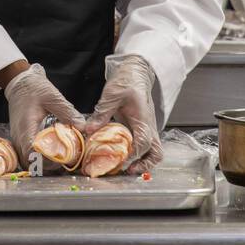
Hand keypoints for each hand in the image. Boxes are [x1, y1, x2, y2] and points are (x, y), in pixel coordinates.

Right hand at [3, 64, 81, 154]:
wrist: (20, 83)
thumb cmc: (34, 88)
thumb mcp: (53, 97)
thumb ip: (67, 112)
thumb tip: (82, 127)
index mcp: (26, 127)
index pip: (33, 152)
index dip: (47, 159)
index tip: (63, 158)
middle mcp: (19, 136)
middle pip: (29, 162)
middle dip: (47, 165)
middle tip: (65, 160)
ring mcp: (17, 139)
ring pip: (27, 161)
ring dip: (42, 163)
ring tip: (60, 158)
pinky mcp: (20, 138)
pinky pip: (27, 155)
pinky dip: (38, 158)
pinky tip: (51, 152)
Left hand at [85, 54, 160, 174]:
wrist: (136, 73)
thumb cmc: (127, 81)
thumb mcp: (112, 94)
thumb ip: (102, 113)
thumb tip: (89, 130)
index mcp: (143, 119)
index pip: (143, 143)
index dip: (133, 155)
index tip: (121, 162)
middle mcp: (149, 127)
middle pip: (155, 153)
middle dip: (144, 165)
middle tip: (128, 171)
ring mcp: (147, 129)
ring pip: (153, 152)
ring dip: (143, 162)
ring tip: (127, 168)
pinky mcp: (141, 129)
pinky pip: (144, 147)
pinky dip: (137, 155)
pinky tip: (122, 156)